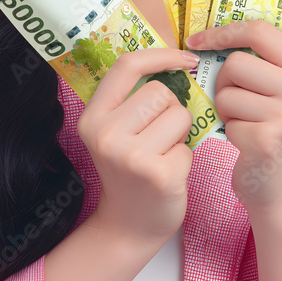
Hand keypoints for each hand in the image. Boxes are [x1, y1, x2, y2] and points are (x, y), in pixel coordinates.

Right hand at [76, 47, 199, 247]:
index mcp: (92, 117)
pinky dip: (184, 159)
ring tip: (164, 153)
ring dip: (180, 133)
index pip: (126, 66)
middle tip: (159, 137)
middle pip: (160, 92)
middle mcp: (104, 134)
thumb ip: (133, 100)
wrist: (128, 225)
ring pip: (179, 115)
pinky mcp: (157, 174)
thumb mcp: (117, 132)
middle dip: (171, 110)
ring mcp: (130, 155)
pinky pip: (188, 146)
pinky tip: (169, 174)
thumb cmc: (131, 170)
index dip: (160, 55)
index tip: (186, 59)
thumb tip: (179, 62)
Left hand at [183, 21, 281, 212]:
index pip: (260, 31)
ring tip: (245, 122)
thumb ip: (260, 61)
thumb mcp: (281, 91)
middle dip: (224, 83)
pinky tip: (246, 142)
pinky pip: (226, 119)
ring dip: (225, 109)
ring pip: (226, 91)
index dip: (223, 32)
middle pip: (235, 63)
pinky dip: (229, 131)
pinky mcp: (267, 139)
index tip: (198, 41)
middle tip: (236, 101)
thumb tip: (210, 31)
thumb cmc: (274, 132)